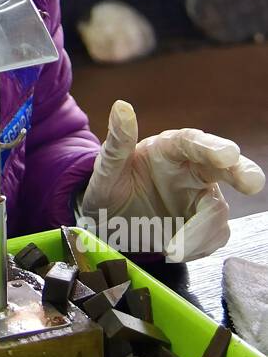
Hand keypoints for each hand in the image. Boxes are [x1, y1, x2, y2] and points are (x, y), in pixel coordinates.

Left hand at [81, 99, 264, 261]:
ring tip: (170, 248)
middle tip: (252, 183)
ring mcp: (199, 197)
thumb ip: (117, 141)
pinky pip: (214, 236)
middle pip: (224, 167)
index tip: (228, 154)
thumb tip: (121, 106)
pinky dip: (198, 247)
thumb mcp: (105, 169)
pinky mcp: (202, 223)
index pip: (192, 142)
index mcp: (168, 149)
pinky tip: (174, 250)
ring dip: (201, 233)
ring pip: (219, 211)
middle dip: (241, 172)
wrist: (107, 221)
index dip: (211, 147)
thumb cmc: (108, 187)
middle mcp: (190, 169)